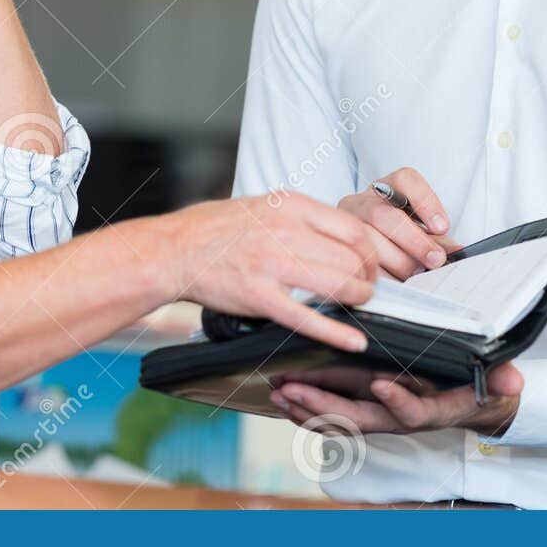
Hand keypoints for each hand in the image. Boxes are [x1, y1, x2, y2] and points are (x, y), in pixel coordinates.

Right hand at [159, 192, 378, 352]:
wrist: (175, 248)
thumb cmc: (217, 228)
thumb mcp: (265, 205)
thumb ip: (302, 217)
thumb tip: (340, 236)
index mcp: (291, 205)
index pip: (354, 228)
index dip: (371, 251)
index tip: (371, 264)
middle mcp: (285, 231)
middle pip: (353, 258)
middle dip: (369, 278)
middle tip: (368, 288)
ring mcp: (272, 264)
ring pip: (339, 285)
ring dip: (359, 299)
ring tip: (359, 305)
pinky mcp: (259, 297)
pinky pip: (308, 318)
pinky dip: (336, 333)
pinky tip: (354, 341)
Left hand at [270, 363, 523, 435]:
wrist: (473, 406)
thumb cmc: (478, 390)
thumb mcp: (497, 384)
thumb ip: (502, 381)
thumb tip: (513, 382)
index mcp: (432, 408)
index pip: (415, 410)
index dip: (400, 402)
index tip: (382, 386)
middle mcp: (401, 416)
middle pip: (361, 417)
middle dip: (326, 406)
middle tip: (294, 390)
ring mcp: (382, 414)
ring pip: (340, 417)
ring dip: (308, 407)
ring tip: (279, 392)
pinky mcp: (368, 406)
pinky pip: (333, 413)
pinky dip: (308, 406)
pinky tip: (283, 396)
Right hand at [338, 167, 460, 279]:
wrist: (366, 248)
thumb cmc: (400, 237)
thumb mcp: (421, 232)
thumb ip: (439, 240)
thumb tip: (459, 252)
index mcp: (388, 188)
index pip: (405, 180)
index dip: (425, 201)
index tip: (442, 227)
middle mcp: (364, 200)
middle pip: (383, 215)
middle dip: (413, 241)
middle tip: (435, 260)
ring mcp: (347, 221)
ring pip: (367, 238)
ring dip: (397, 260)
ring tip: (415, 274)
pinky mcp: (339, 244)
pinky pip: (357, 260)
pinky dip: (380, 274)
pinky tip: (396, 280)